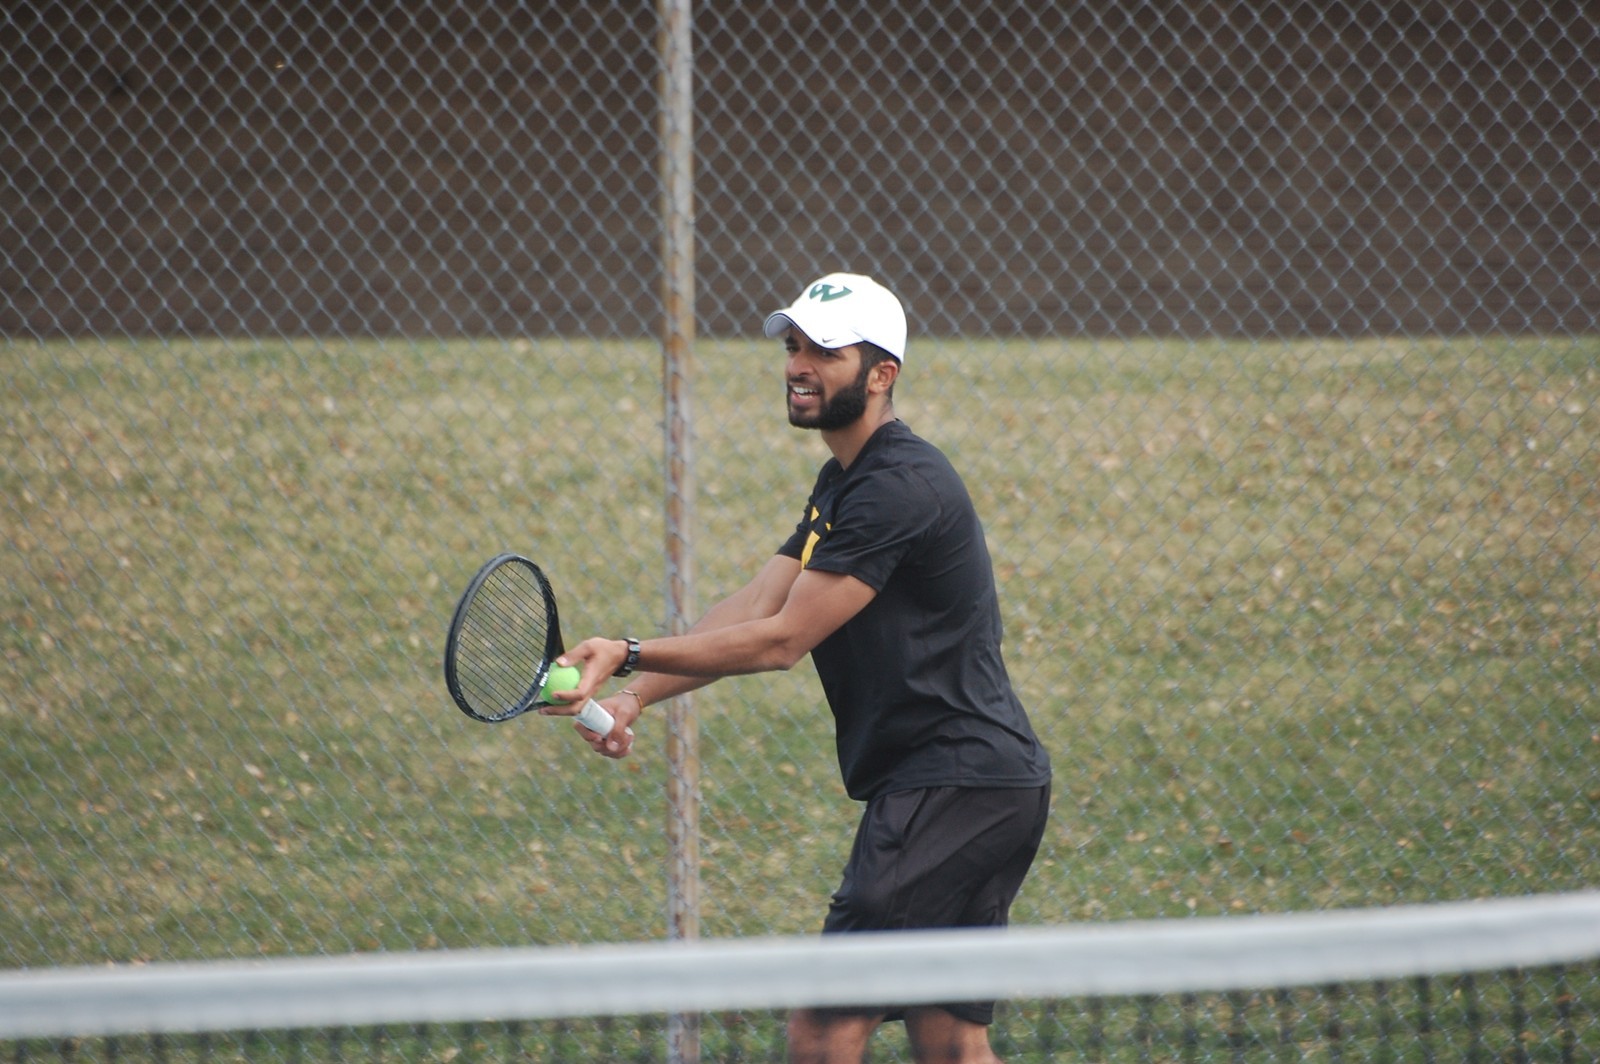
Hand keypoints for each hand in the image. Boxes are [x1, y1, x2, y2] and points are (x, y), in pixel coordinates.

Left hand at [539, 637, 635, 756]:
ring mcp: (591, 692)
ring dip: (560, 711)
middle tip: (542, 710)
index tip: (552, 693)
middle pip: (576, 708)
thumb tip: (557, 664)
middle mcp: (592, 689)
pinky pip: (576, 702)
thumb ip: (573, 654)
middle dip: (559, 712)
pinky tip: (552, 699)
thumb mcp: (588, 646)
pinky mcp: (589, 691)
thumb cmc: (603, 648)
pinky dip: (564, 704)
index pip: (579, 693)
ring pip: (576, 708)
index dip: (566, 696)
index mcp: (592, 679)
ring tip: (543, 709)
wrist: (620, 655)